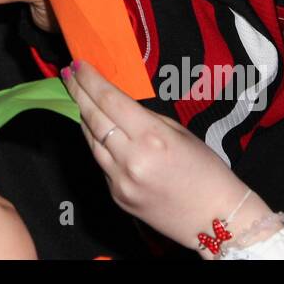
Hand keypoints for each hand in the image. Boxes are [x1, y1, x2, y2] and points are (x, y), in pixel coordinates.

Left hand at [62, 59, 273, 256]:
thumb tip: (117, 105)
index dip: (90, 80)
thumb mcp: (180, 133)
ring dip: (84, 117)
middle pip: (94, 117)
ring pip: (91, 141)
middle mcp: (131, 158)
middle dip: (78, 92)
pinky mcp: (117, 196)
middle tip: (68, 74)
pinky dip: (97, 144)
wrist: (216, 219)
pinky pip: (101, 163)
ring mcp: (120, 180)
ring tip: (80, 99)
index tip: (78, 65)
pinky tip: (99, 132)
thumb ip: (145, 118)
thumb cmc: (206, 171)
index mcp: (151, 137)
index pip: (109, 100)